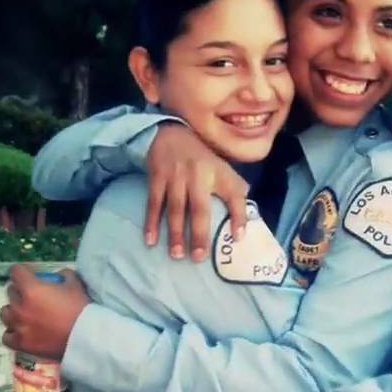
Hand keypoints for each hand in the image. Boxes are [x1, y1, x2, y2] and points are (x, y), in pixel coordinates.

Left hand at [0, 265, 90, 359]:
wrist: (85, 338)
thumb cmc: (82, 310)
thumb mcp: (76, 285)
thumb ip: (64, 276)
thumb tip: (60, 274)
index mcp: (32, 289)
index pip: (16, 272)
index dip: (22, 271)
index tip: (28, 273)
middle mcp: (20, 307)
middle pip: (10, 292)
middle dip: (20, 290)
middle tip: (31, 294)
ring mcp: (18, 326)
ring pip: (4, 313)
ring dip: (13, 310)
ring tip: (24, 313)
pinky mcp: (21, 343)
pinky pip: (6, 336)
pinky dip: (12, 332)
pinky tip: (21, 331)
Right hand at [145, 123, 251, 261]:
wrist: (173, 133)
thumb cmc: (203, 161)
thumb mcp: (224, 170)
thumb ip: (235, 194)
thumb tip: (241, 228)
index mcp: (219, 173)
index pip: (234, 195)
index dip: (238, 216)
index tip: (238, 238)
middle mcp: (198, 175)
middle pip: (200, 208)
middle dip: (200, 234)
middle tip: (199, 258)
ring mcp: (176, 176)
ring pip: (175, 209)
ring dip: (175, 233)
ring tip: (177, 255)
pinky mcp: (157, 177)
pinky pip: (154, 204)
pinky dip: (151, 223)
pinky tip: (150, 241)